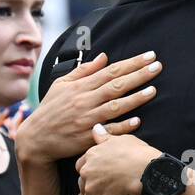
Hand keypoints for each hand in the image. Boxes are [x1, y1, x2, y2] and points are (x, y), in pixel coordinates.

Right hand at [16, 51, 160, 164]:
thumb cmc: (51, 109)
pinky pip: (108, 131)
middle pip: (116, 85)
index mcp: (80, 86)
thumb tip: (104, 57)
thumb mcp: (62, 85)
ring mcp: (87, 119)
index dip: (131, 63)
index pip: (110, 71)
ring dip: (135, 98)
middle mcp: (85, 101)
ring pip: (115, 107)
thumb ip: (83, 71)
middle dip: (139, 75)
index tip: (148, 56)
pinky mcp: (88, 137)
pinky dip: (123, 126)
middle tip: (157, 66)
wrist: (37, 138)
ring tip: (153, 90)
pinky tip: (138, 121)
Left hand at [74, 125, 160, 194]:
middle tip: (105, 188)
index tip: (96, 174)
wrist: (147, 172)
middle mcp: (87, 174)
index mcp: (90, 157)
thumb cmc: (135, 153)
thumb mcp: (120, 139)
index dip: (89, 171)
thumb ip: (104, 137)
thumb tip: (96, 128)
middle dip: (91, 187)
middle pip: (83, 185)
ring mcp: (93, 190)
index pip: (80, 166)